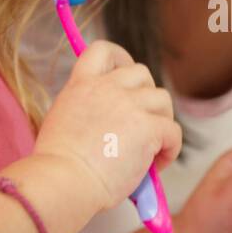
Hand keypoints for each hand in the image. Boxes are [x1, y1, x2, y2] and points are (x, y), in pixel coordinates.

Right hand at [33, 40, 181, 211]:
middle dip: (146, 96)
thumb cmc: (58, 165)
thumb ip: (86, 110)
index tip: (125, 77)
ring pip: (162, 99)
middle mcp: (106, 88)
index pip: (103, 51)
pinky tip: (156, 166)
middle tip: (142, 123)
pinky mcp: (148, 127)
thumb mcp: (61, 121)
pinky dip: (170, 149)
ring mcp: (129, 105)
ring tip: (152, 146)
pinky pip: (173, 131)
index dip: (120, 59)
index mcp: (81, 85)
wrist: (64, 181)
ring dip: (161, 121)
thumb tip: (111, 125)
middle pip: (142, 73)